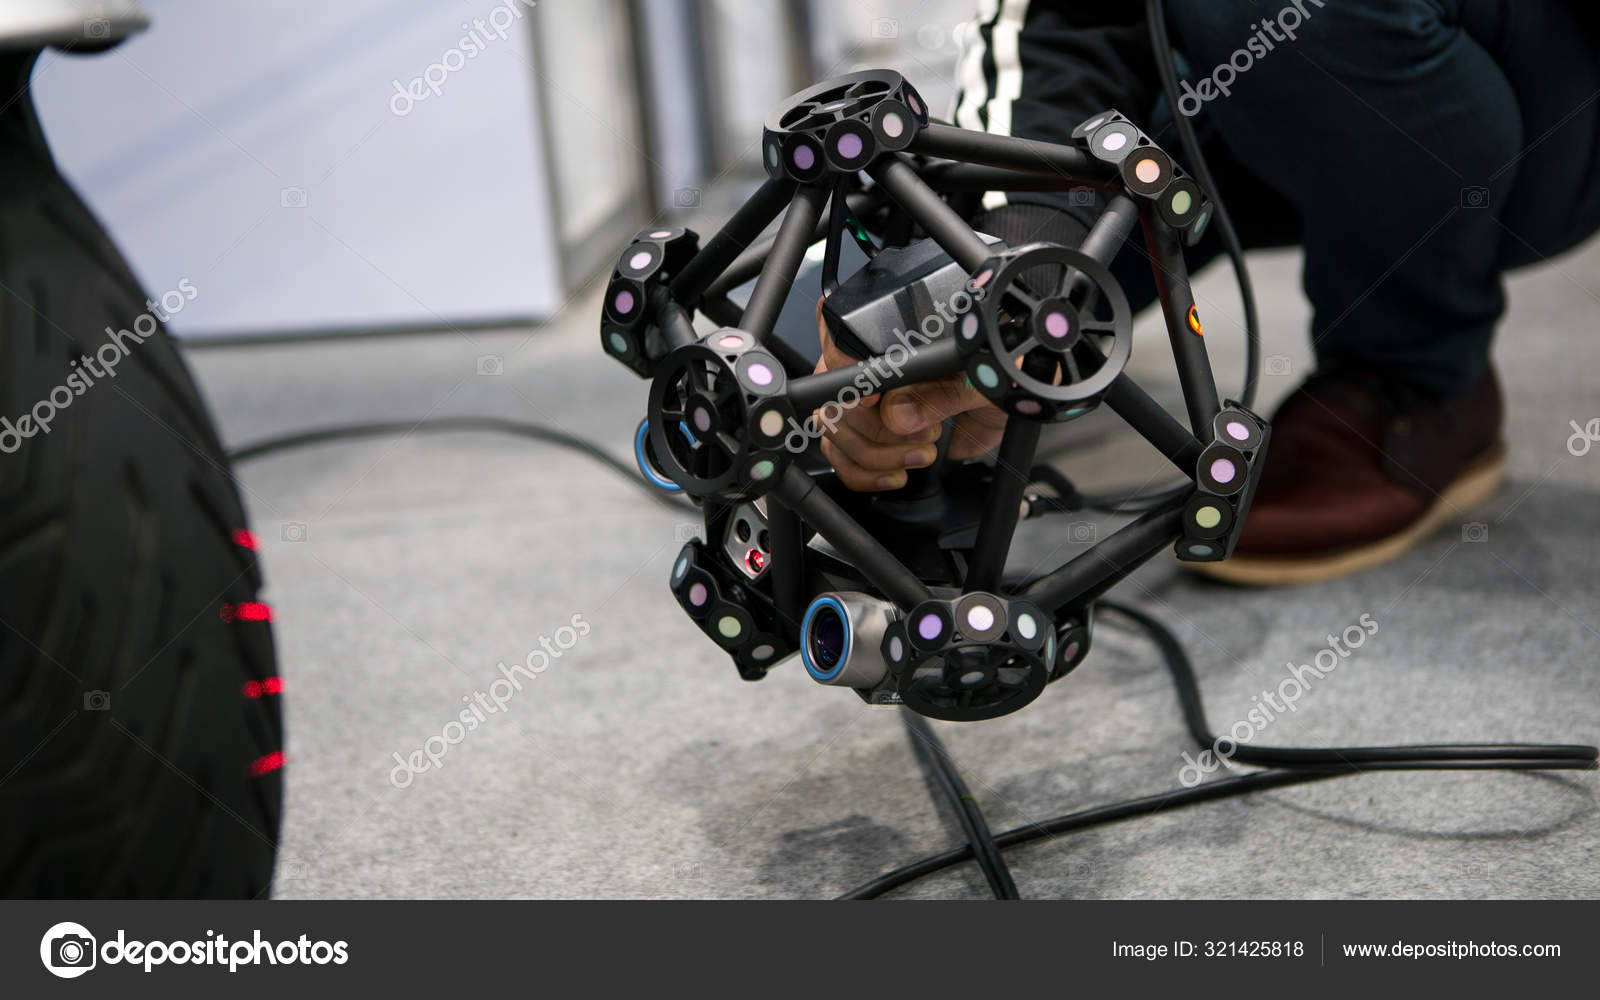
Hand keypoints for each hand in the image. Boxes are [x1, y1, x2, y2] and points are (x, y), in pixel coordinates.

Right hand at [812, 300, 1007, 491]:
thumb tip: (897, 415)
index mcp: (892, 337)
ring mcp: (868, 403)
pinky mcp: (873, 434)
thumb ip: (940, 394)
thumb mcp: (977, 381)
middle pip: (836, 402)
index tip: (873, 405)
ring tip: (920, 454)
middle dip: (877, 431)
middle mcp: (870, 367)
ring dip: (876, 456)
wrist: (1009, 400)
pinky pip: (844, 459)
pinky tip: (895, 473)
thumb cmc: (995, 376)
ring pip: (837, 434)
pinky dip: (866, 474)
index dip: (849, 381)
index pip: (840, 350)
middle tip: (923, 433)